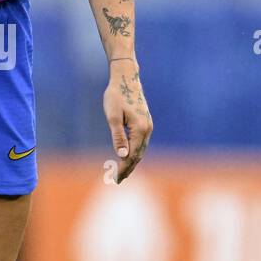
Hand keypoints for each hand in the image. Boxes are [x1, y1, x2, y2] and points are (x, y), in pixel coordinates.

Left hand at [103, 60, 152, 182]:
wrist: (125, 78)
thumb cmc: (116, 95)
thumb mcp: (113, 116)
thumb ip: (118, 136)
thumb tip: (123, 155)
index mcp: (140, 129)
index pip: (133, 155)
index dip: (124, 168)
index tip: (115, 179)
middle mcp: (147, 129)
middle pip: (139, 155)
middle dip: (128, 169)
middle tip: (117, 181)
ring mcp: (148, 126)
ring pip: (141, 150)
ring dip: (132, 162)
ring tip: (122, 174)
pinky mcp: (145, 123)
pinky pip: (141, 143)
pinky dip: (135, 153)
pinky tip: (128, 157)